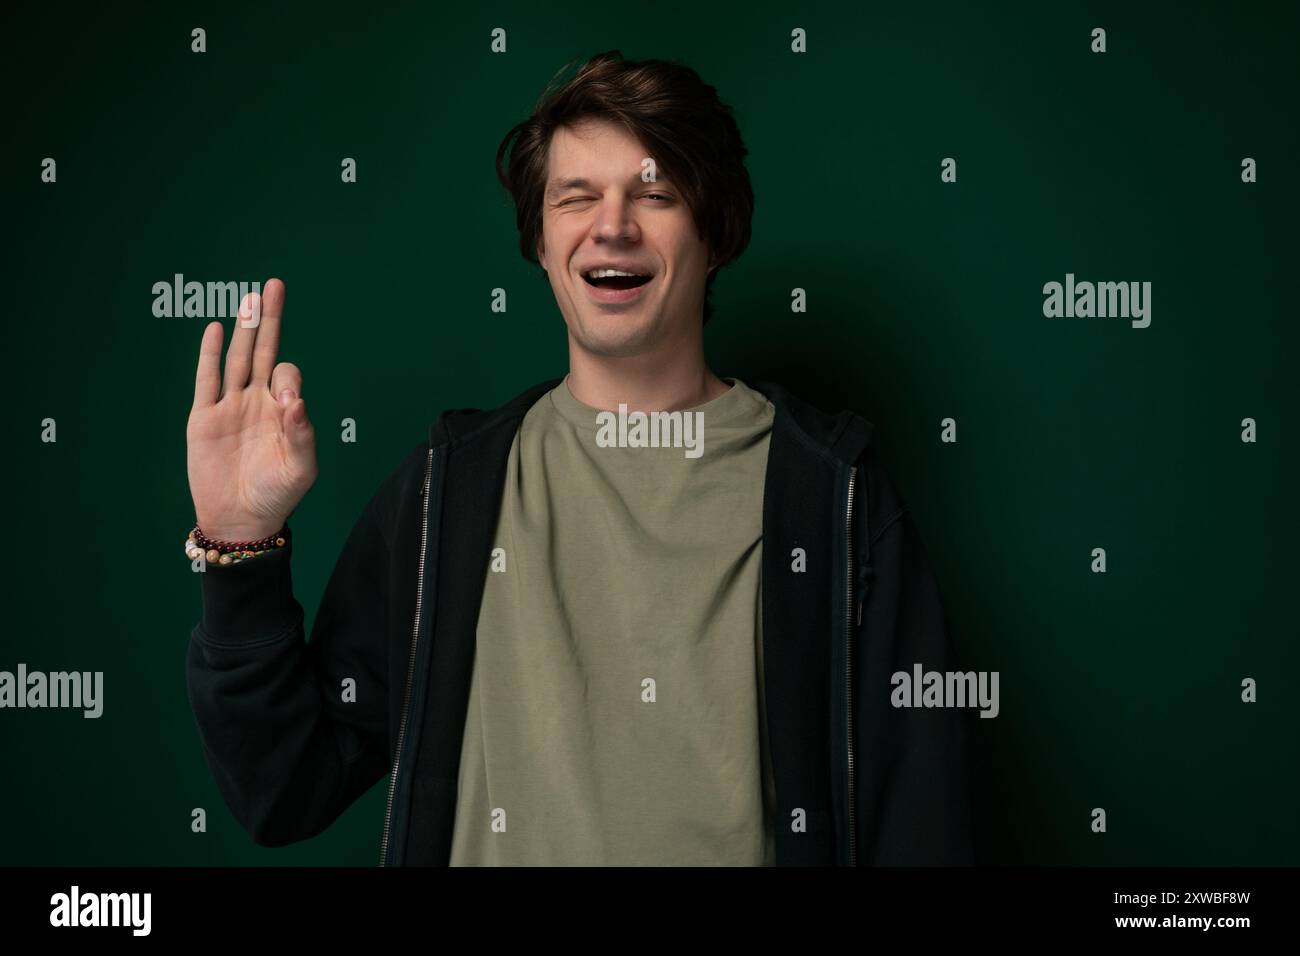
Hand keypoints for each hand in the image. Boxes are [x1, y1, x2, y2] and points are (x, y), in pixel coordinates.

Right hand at [186, 278, 317, 541]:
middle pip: (264, 351)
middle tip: (274, 285)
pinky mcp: (204, 418)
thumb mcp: (302, 469)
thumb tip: (295, 400)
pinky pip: (207, 380)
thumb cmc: (278, 496)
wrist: (241, 520)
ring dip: (243, 329)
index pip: (288, 376)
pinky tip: (217, 329)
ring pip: (237, 359)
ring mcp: (230, 407)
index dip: (289, 378)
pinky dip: (211, 355)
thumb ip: (303, 434)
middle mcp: (258, 402)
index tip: (286, 400)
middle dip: (269, 319)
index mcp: (285, 412)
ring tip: (248, 298)